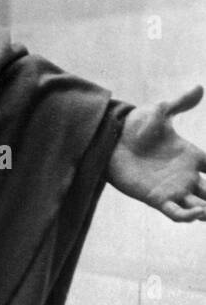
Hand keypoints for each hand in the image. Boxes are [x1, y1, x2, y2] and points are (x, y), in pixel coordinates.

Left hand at [106, 85, 205, 221]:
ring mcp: (173, 189)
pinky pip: (176, 213)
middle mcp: (186, 176)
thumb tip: (200, 87)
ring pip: (200, 207)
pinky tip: (198, 214)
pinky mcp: (156, 199)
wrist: (108, 140)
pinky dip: (188, 217)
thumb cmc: (133, 126)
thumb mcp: (159, 112)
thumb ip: (180, 103)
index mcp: (191, 156)